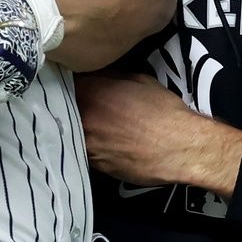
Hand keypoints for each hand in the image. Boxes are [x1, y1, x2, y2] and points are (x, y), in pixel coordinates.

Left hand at [75, 73, 241, 195]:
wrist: (181, 148)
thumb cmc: (163, 111)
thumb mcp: (136, 80)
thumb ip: (106, 77)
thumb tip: (91, 75)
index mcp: (89, 92)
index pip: (61, 82)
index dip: (61, 82)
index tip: (63, 83)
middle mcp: (82, 118)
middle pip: (60, 108)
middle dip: (64, 105)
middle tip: (73, 103)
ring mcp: (85, 144)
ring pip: (67, 131)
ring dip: (72, 126)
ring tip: (87, 123)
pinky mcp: (93, 165)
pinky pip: (80, 150)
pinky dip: (83, 144)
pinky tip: (96, 141)